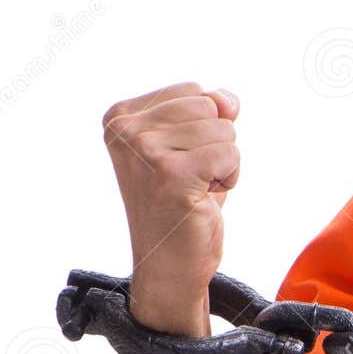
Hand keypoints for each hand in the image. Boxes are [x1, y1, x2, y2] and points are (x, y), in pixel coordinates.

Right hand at [101, 82, 241, 334]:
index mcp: (121, 116)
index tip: (180, 160)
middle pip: (210, 108)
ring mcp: (146, 150)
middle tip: (190, 177)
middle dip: (215, 144)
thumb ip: (209, 109)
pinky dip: (229, 178)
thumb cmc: (182, 200)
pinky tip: (203, 198)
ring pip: (225, 131)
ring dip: (222, 164)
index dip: (203, 128)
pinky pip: (231, 154)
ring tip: (195, 188)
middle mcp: (126, 130)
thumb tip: (226, 99)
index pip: (194, 92)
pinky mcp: (172, 173)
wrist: (169, 261)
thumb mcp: (193, 143)